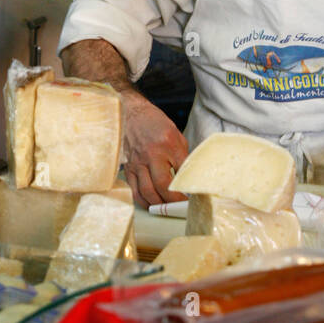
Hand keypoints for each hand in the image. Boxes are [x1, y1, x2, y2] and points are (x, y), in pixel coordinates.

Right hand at [121, 90, 187, 207]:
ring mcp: (138, 162)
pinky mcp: (128, 167)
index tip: (195, 196)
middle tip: (181, 208)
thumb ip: (182, 155)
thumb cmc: (155, 123)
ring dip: (159, 205)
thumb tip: (189, 176)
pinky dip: (143, 201)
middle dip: (173, 201)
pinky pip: (134, 190)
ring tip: (167, 209)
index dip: (189, 186)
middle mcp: (152, 153)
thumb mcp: (175, 134)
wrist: (132, 113)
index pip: (182, 170)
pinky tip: (151, 205)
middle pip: (162, 185)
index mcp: (168, 143)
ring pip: (147, 191)